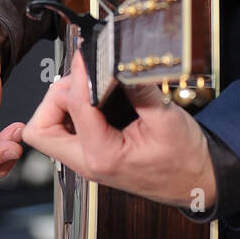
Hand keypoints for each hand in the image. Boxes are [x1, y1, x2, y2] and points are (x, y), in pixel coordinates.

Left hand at [22, 50, 217, 212]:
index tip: (88, 56)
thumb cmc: (185, 159)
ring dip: (60, 104)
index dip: (80, 75)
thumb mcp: (165, 117)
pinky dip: (71, 111)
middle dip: (54, 97)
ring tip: (87, 86)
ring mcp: (88, 161)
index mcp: (103, 155)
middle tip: (79, 79)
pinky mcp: (93, 155)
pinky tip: (92, 97)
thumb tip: (116, 62)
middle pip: (41, 129)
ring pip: (48, 131)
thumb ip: (136, 87)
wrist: (198, 182)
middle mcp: (88, 162)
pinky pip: (65, 132)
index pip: (75, 106)